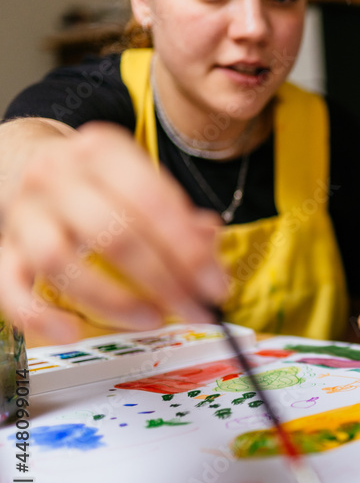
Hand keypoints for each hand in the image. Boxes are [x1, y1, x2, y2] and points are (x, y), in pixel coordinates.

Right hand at [0, 122, 229, 342]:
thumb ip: (177, 212)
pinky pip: (10, 286)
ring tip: (152, 319)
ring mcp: (25, 212)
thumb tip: (209, 241)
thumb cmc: (97, 178)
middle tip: (194, 308)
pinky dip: (39, 315)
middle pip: (112, 233)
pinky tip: (73, 331)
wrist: (26, 159)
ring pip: (60, 261)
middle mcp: (57, 176)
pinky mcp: (3, 246)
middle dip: (163, 280)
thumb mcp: (139, 177)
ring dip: (112, 300)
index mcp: (101, 151)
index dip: (188, 249)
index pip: (151, 200)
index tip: (215, 285)